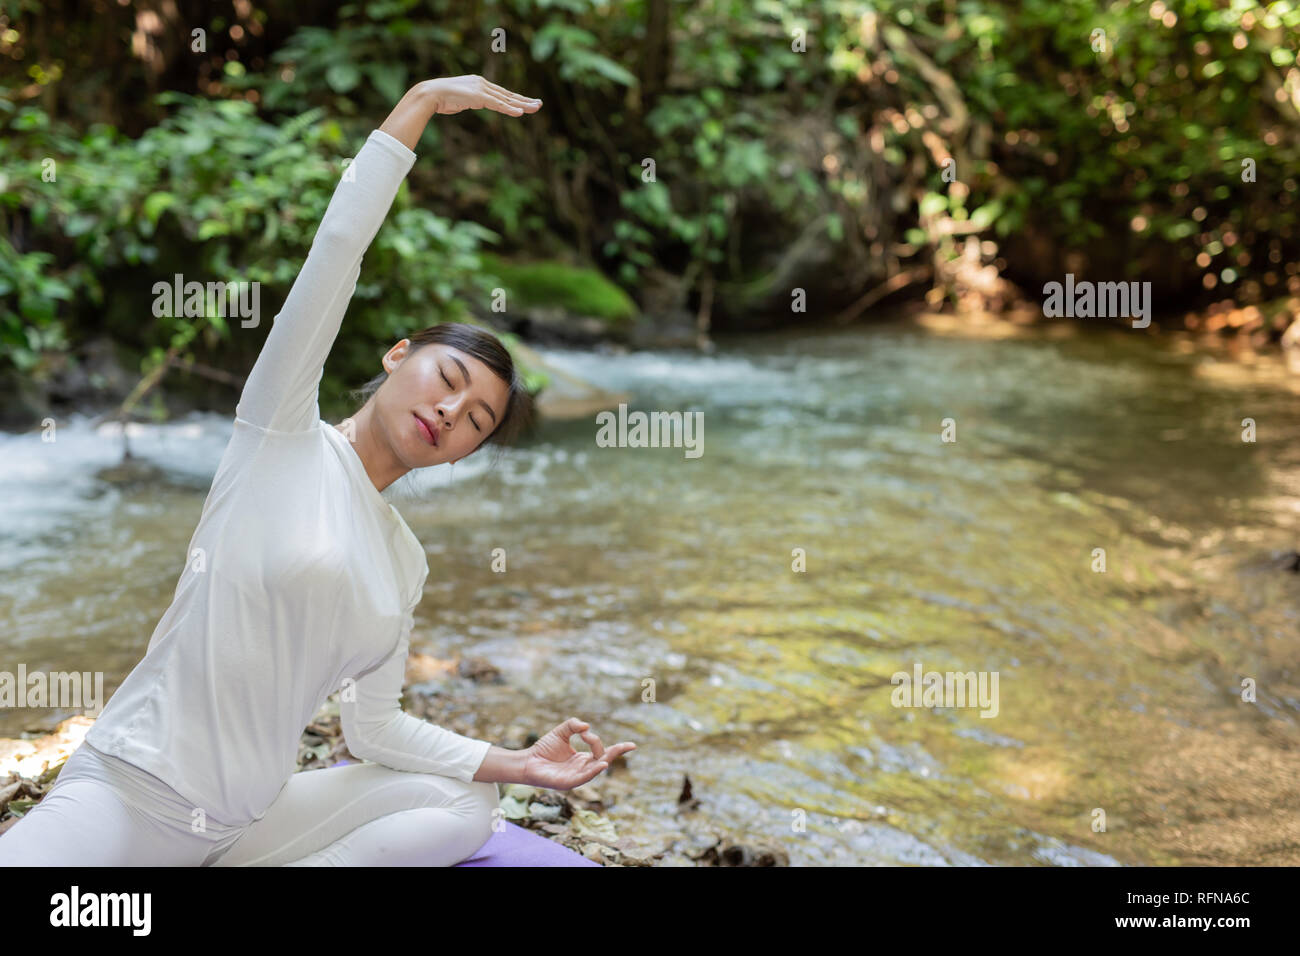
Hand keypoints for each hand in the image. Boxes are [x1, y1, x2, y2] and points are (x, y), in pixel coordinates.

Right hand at [418, 75, 541, 116]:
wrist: (430, 94)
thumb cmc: (441, 99)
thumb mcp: (461, 100)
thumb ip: (470, 101)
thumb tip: (471, 104)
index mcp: (479, 84)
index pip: (501, 93)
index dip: (515, 99)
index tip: (527, 103)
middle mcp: (482, 84)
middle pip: (508, 94)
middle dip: (524, 100)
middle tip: (539, 104)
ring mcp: (481, 89)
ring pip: (506, 99)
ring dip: (522, 104)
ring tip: (536, 108)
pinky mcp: (478, 96)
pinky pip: (498, 104)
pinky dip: (509, 109)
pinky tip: (521, 113)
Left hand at [521, 717, 635, 790]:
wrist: (526, 761)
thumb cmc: (543, 749)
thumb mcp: (562, 732)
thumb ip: (574, 725)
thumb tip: (588, 727)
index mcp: (583, 759)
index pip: (604, 753)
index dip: (619, 749)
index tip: (626, 743)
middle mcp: (583, 769)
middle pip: (604, 759)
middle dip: (616, 752)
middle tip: (628, 745)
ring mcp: (577, 777)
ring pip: (596, 768)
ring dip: (604, 759)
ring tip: (612, 752)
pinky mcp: (568, 783)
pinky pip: (584, 778)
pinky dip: (594, 772)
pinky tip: (601, 764)